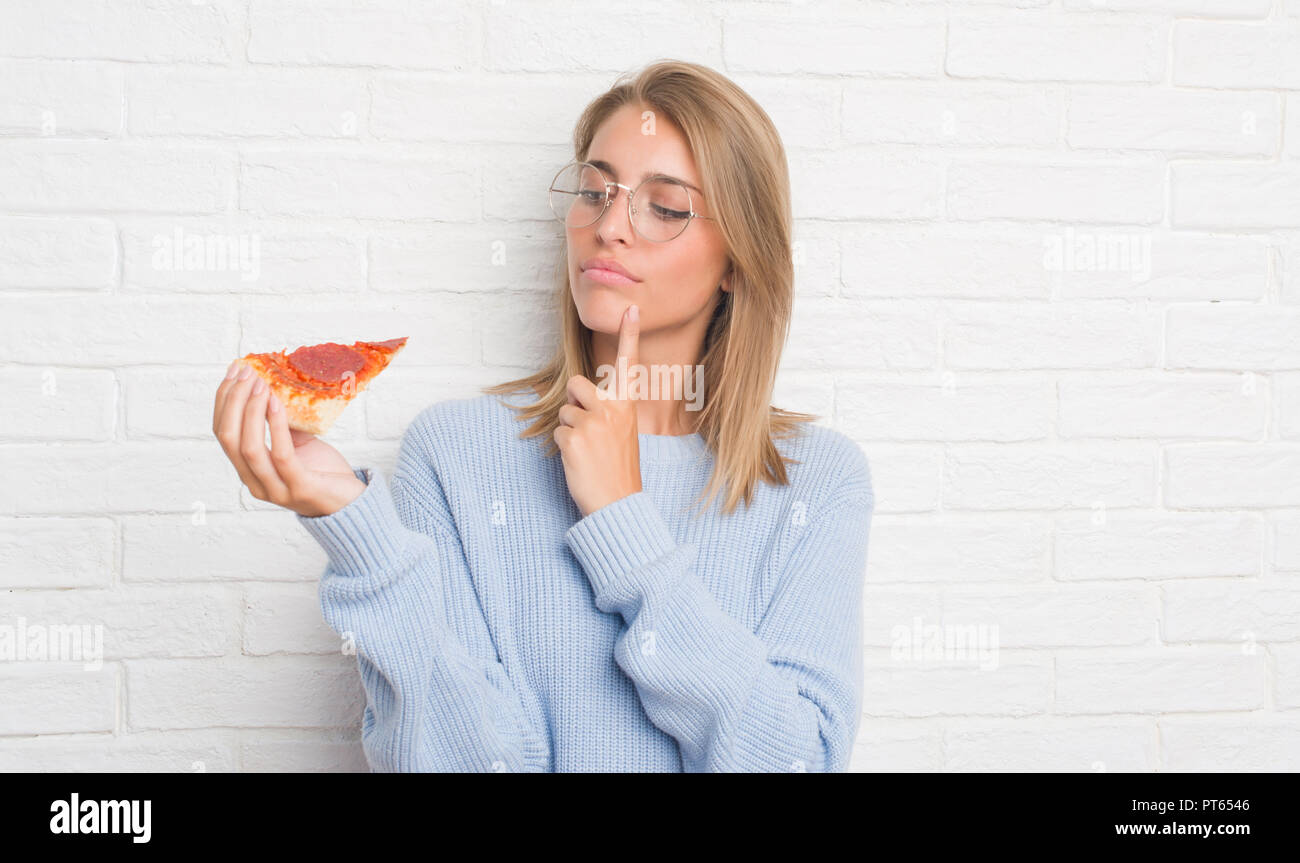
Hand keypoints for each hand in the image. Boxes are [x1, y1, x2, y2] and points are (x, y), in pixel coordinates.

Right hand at [213, 361, 366, 517]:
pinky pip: (281, 454)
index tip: (235, 371)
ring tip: (261, 384)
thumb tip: (270, 386)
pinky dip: (275, 426)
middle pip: (229, 438)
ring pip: (249, 448)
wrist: (351, 502)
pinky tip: (277, 403)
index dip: (223, 400)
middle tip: (246, 372)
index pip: (223, 432)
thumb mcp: (296, 443)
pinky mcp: (299, 488)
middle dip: (233, 401)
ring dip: (251, 411)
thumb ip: (279, 424)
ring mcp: (275, 488)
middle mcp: (255, 481)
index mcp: (248, 470)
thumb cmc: (322, 471)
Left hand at [555, 304, 642, 517]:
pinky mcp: (573, 438)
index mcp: (628, 406)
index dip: (630, 335)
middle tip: (589, 432)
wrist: (618, 504)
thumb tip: (579, 399)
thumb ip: (609, 411)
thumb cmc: (619, 470)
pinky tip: (580, 462)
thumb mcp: (624, 433)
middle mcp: (612, 408)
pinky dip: (564, 448)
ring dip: (570, 430)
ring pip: (565, 411)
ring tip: (588, 452)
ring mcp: (592, 422)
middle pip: (577, 385)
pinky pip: (558, 432)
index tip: (632, 309)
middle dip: (575, 404)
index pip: (629, 364)